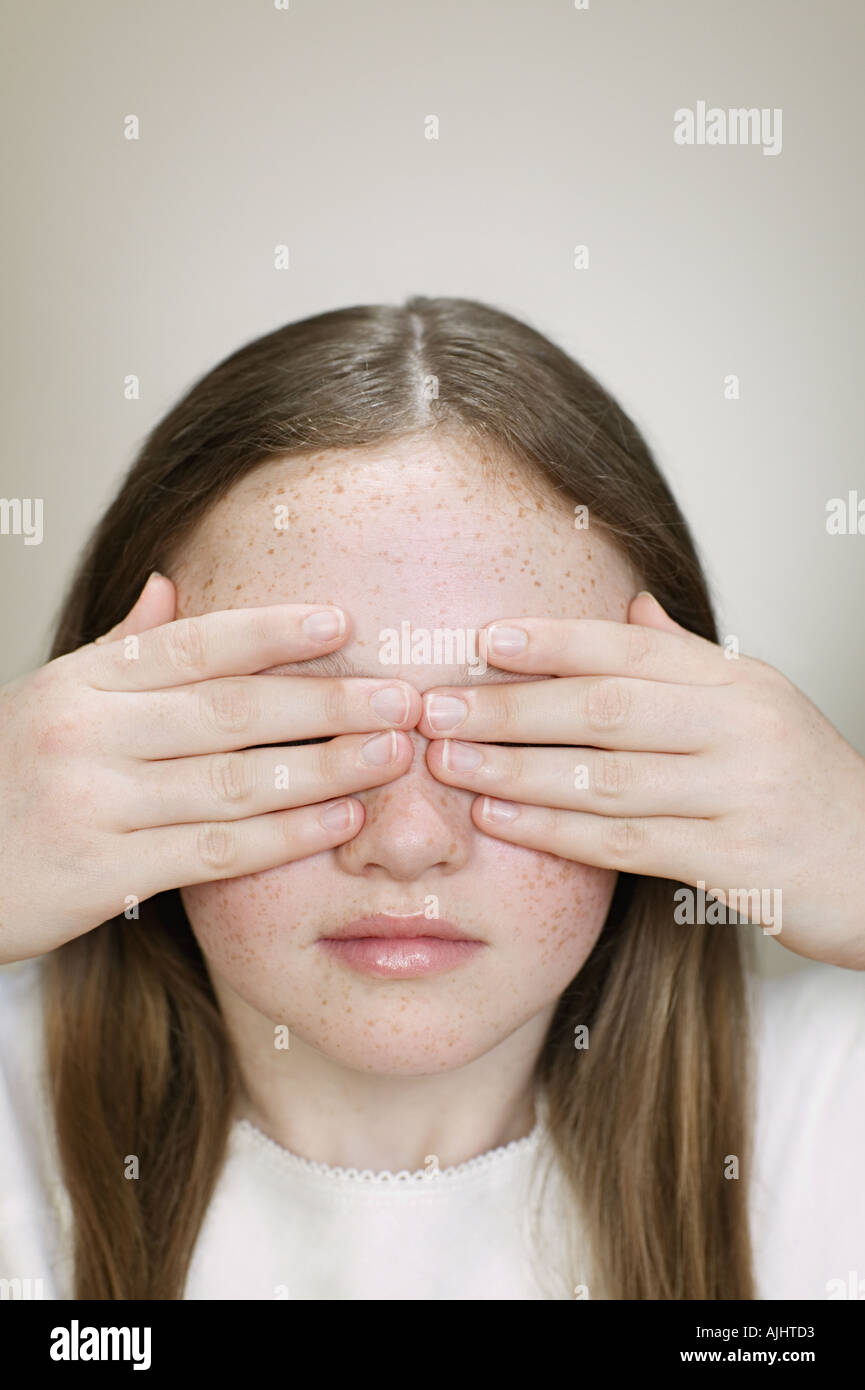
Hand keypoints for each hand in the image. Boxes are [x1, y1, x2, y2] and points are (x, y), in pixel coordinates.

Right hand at [0, 574, 419, 963]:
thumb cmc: (6, 780)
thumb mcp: (48, 700)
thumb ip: (119, 651)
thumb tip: (169, 584)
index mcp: (82, 683)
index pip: (192, 645)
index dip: (270, 632)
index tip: (340, 624)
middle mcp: (89, 734)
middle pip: (231, 711)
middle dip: (325, 702)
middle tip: (399, 697)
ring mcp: (95, 804)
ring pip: (234, 781)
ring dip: (323, 768)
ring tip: (389, 754)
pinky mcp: (103, 874)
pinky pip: (213, 851)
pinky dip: (284, 836)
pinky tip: (339, 820)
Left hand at [417, 592, 864, 968]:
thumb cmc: (805, 783)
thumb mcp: (758, 705)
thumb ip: (686, 659)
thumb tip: (628, 601)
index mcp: (739, 681)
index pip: (633, 648)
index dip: (555, 642)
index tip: (485, 640)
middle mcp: (741, 728)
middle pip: (606, 708)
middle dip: (512, 708)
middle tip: (438, 708)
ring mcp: (741, 795)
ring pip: (607, 778)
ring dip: (518, 770)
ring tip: (451, 763)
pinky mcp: (736, 862)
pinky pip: (628, 843)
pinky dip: (557, 831)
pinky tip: (503, 819)